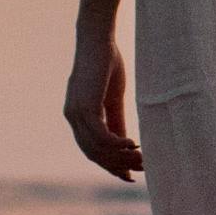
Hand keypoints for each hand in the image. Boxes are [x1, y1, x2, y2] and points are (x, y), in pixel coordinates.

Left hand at [63, 37, 141, 179]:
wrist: (98, 39)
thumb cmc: (107, 63)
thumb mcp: (113, 98)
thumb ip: (116, 121)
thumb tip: (125, 145)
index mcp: (77, 116)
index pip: (91, 150)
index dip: (110, 165)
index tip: (129, 176)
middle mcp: (72, 117)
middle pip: (94, 154)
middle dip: (118, 164)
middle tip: (142, 168)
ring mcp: (76, 113)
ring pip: (98, 148)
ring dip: (122, 157)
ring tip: (143, 158)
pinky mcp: (85, 107)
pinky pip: (101, 136)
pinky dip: (118, 144)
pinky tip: (134, 144)